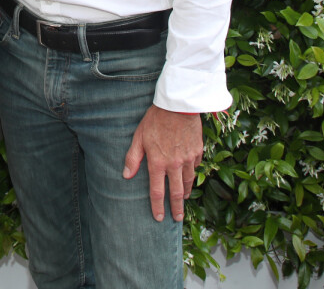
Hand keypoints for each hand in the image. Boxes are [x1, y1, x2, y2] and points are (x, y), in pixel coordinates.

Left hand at [122, 105, 202, 222]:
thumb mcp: (139, 137)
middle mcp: (175, 165)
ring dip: (186, 192)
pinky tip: (190, 175)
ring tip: (185, 200)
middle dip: (177, 208)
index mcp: (158, 163)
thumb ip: (133, 158)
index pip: (157, 191)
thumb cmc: (155, 120)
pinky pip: (195, 166)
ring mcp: (188, 158)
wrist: (178, 106)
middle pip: (177, 192)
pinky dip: (192, 173)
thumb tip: (126, 175)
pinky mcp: (198, 150)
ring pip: (188, 181)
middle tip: (177, 219)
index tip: (159, 218)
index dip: (158, 207)